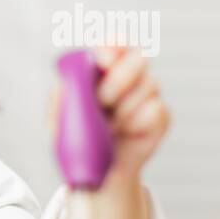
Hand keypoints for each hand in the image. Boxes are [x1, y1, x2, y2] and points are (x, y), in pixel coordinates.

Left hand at [47, 43, 168, 218]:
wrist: (95, 175)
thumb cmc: (76, 140)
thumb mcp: (59, 119)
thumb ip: (61, 97)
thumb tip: (66, 80)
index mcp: (100, 71)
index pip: (114, 44)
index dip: (113, 45)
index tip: (104, 59)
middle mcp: (128, 77)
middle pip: (138, 57)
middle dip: (118, 80)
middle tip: (103, 102)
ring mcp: (147, 95)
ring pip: (149, 85)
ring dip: (124, 109)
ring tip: (109, 127)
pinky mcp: (160, 116)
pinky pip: (157, 109)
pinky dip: (137, 123)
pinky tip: (126, 134)